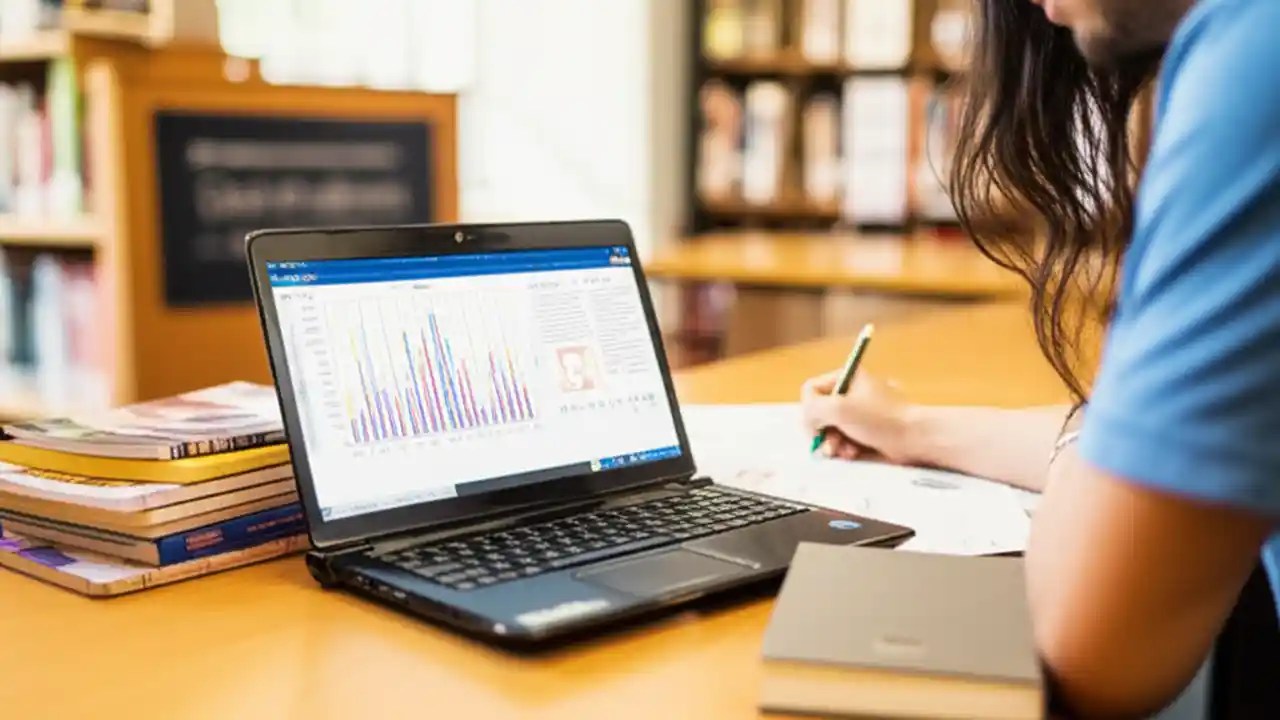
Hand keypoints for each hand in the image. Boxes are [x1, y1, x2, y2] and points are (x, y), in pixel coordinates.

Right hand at [800, 371, 914, 462]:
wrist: (914, 437)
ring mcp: (859, 410)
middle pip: (819, 411)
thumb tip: (807, 416)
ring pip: (830, 427)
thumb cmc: (878, 418)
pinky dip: (844, 447)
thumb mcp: (839, 408)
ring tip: (843, 451)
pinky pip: (844, 437)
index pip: (811, 390)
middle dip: (822, 431)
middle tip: (828, 445)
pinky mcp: (866, 429)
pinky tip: (853, 453)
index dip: (810, 410)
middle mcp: (851, 391)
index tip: (817, 426)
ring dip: (833, 442)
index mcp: (847, 377)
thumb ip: (812, 408)